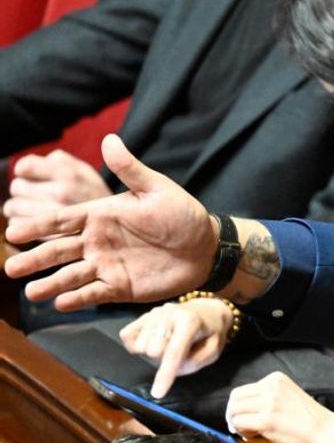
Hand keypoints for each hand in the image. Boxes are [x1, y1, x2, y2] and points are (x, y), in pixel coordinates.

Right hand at [4, 134, 214, 310]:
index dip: (38, 225)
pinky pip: (94, 294)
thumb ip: (131, 170)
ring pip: (72, 275)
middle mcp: (97, 241)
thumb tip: (110, 138)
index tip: (13, 230)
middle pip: (59, 250)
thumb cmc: (182, 214)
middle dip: (34, 258)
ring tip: (32, 292)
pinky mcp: (120, 287)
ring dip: (51, 283)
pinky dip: (78, 299)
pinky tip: (61, 304)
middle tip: (10, 267)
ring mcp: (107, 265)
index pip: (62, 219)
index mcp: (101, 215)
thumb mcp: (157, 189)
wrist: (206, 247)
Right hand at [120, 299, 234, 397]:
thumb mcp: (214, 350)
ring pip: (139, 345)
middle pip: (152, 351)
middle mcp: (168, 314)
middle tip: (177, 353)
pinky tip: (151, 342)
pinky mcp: (142, 315)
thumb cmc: (210, 333)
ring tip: (167, 344)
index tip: (157, 393)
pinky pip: (127, 336)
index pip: (173, 353)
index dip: (165, 375)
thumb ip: (196, 362)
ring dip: (151, 353)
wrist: (206, 311)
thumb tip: (173, 370)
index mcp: (189, 322)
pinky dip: (136, 345)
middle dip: (163, 360)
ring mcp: (153, 313)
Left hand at [226, 372, 333, 442]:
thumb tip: (247, 410)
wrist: (328, 435)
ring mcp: (269, 403)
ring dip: (238, 423)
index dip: (241, 406)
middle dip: (234, 413)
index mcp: (277, 379)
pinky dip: (242, 431)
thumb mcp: (290, 397)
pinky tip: (254, 436)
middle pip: (235, 398)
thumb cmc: (313, 422)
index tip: (248, 417)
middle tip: (241, 426)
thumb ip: (269, 398)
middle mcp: (271, 387)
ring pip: (234, 411)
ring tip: (251, 432)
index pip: (244, 390)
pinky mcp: (267, 421)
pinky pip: (239, 423)